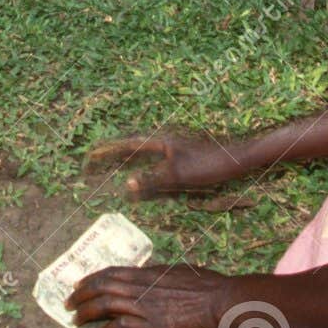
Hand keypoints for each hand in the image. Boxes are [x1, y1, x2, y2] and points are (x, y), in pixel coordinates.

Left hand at [66, 264, 236, 327]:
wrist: (221, 301)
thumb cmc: (206, 285)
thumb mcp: (177, 271)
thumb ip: (157, 276)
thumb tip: (146, 276)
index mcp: (148, 273)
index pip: (110, 272)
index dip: (91, 278)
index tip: (78, 284)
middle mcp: (142, 288)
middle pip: (102, 287)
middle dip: (81, 295)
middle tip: (68, 304)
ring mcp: (146, 307)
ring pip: (106, 306)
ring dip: (87, 313)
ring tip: (76, 320)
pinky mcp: (153, 327)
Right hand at [84, 134, 247, 197]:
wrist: (239, 157)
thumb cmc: (210, 164)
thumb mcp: (179, 175)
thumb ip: (152, 180)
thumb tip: (125, 185)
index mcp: (161, 142)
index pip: (127, 146)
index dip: (107, 152)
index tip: (88, 157)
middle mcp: (165, 141)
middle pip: (132, 147)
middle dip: (112, 153)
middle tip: (91, 161)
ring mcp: (174, 147)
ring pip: (143, 153)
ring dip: (126, 158)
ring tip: (109, 164)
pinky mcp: (182, 155)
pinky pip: (154, 159)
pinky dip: (142, 164)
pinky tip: (142, 172)